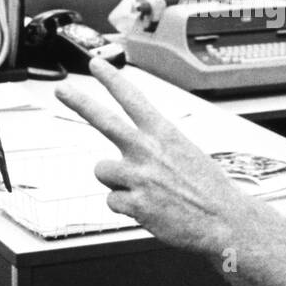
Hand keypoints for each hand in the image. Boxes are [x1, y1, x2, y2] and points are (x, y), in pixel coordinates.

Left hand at [55, 59, 256, 255]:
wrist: (224, 221)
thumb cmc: (207, 189)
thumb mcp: (186, 153)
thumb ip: (154, 147)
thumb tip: (128, 150)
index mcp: (164, 134)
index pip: (133, 98)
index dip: (112, 79)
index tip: (96, 64)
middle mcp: (148, 151)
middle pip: (105, 121)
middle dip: (80, 102)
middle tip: (62, 89)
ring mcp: (138, 177)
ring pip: (102, 171)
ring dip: (115, 180)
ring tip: (143, 189)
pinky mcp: (133, 204)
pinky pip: (112, 201)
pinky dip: (126, 206)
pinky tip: (149, 208)